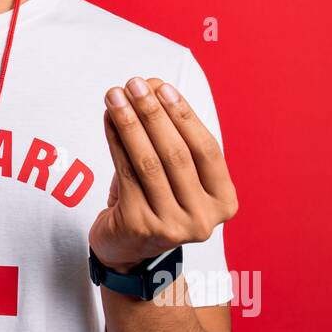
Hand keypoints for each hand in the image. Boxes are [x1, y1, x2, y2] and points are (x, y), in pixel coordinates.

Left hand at [89, 76, 237, 274]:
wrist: (127, 247)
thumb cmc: (155, 198)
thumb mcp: (172, 168)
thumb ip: (169, 130)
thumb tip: (154, 84)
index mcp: (224, 201)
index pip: (206, 150)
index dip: (184, 116)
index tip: (163, 87)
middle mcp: (204, 218)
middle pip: (176, 154)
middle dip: (152, 114)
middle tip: (134, 84)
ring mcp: (172, 227)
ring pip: (149, 163)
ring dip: (130, 123)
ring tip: (115, 96)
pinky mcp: (140, 226)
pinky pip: (125, 174)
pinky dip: (115, 142)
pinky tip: (108, 120)